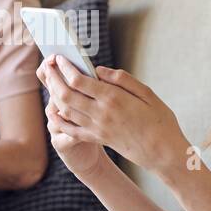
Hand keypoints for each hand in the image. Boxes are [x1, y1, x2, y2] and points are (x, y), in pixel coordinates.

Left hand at [37, 54, 189, 176]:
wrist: (163, 152)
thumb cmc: (159, 120)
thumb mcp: (147, 93)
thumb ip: (122, 79)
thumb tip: (98, 70)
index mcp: (113, 98)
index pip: (79, 80)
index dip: (65, 67)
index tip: (59, 58)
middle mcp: (101, 114)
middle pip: (66, 94)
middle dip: (53, 78)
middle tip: (48, 66)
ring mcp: (97, 128)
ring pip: (65, 111)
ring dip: (53, 95)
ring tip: (50, 83)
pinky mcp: (97, 139)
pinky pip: (70, 130)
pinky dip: (59, 120)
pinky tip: (53, 111)